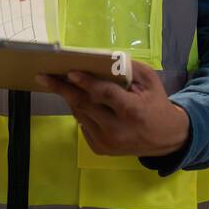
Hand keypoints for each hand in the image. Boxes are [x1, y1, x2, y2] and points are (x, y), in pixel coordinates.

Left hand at [36, 61, 190, 157]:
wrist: (165, 138)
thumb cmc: (156, 103)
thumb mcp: (150, 81)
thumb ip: (128, 69)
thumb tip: (102, 59)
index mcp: (132, 111)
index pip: (104, 95)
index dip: (86, 83)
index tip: (70, 72)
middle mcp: (117, 130)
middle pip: (85, 105)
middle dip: (63, 89)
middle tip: (43, 77)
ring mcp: (107, 142)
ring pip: (80, 114)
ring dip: (70, 97)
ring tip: (58, 83)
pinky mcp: (100, 149)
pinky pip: (83, 124)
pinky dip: (80, 110)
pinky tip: (80, 100)